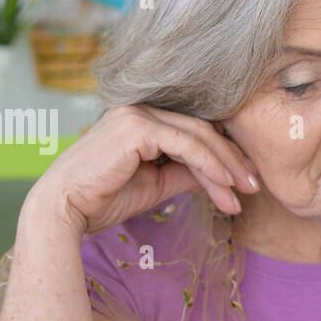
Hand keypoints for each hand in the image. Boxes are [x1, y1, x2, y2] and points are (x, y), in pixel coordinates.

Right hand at [28, 104, 260, 236]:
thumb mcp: (157, 186)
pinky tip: (226, 185)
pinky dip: (210, 164)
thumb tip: (223, 176)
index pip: (195, 132)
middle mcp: (140, 110)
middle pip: (202, 131)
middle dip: (233, 161)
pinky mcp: (136, 127)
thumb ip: (187, 175)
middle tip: (255, 187)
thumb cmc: (103, 200)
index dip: (225, 155)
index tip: (247, 182)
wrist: (65, 210)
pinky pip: (186, 144)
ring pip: (198, 137)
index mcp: (142, 120)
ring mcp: (137, 114)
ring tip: (245, 193)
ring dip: (226, 167)